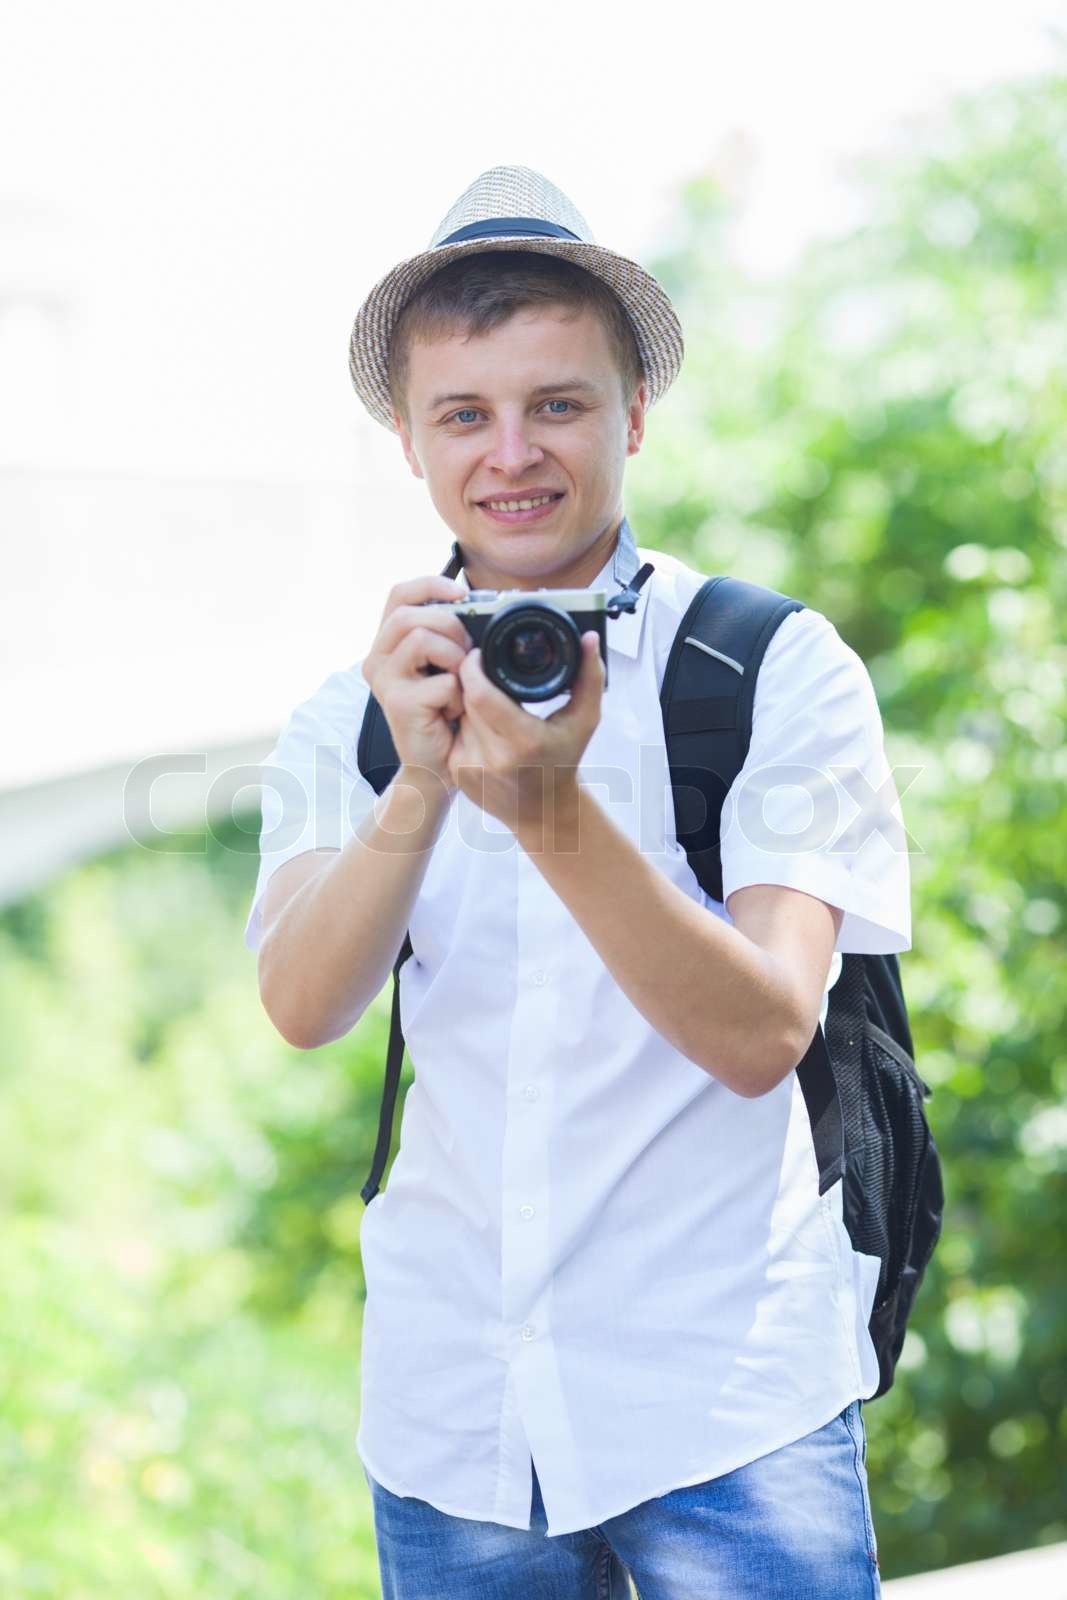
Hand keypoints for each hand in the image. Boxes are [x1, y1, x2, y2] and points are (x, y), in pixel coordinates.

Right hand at [361, 575, 470, 790]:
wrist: (436, 765)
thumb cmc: (446, 712)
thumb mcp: (447, 665)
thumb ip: (450, 635)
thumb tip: (478, 604)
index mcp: (389, 643)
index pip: (400, 595)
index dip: (431, 584)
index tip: (462, 594)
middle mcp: (378, 658)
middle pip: (410, 614)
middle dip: (450, 625)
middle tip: (467, 653)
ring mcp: (384, 681)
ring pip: (422, 638)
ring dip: (455, 657)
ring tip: (460, 683)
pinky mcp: (398, 704)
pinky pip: (442, 680)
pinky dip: (459, 694)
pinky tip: (455, 711)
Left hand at [447, 631, 604, 835]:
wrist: (543, 811)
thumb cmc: (564, 761)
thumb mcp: (584, 721)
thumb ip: (589, 678)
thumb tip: (590, 638)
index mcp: (524, 741)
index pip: (480, 693)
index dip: (474, 667)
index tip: (480, 653)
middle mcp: (494, 757)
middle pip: (467, 699)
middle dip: (473, 681)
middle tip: (486, 671)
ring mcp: (471, 768)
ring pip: (458, 715)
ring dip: (469, 703)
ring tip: (493, 705)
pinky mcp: (457, 773)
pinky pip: (454, 733)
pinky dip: (466, 724)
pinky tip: (485, 729)